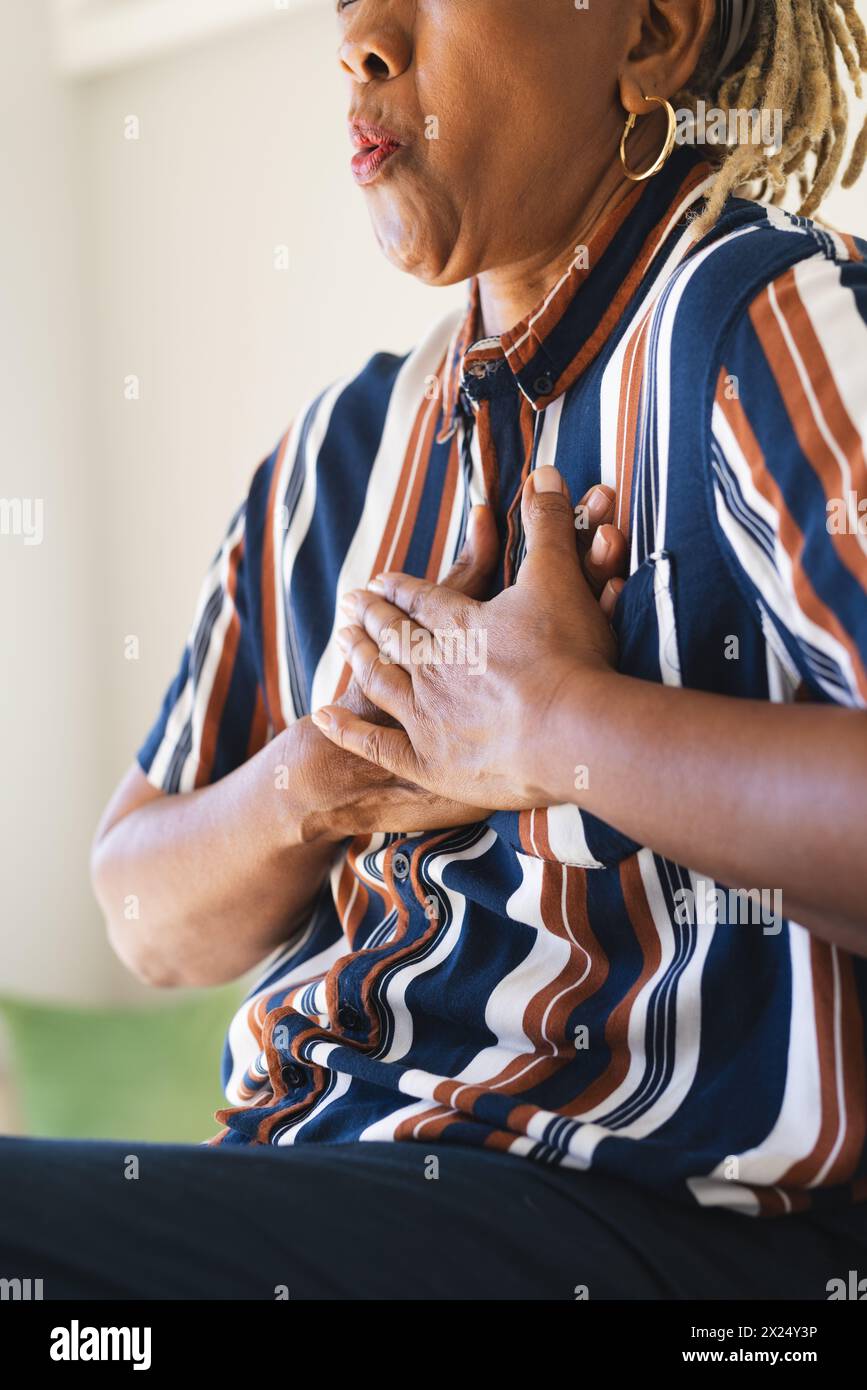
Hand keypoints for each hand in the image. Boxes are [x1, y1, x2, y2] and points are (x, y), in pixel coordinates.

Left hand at [311, 466, 624, 811]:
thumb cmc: (569, 656)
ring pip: (382, 679)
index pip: (425, 600)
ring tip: (344, 639)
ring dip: (360, 656)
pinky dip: (347, 729)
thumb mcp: (561, 577)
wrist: (566, 734)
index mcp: (461, 624)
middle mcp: (432, 666)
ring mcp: (424, 716)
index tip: (382, 578)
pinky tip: (322, 716)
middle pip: (396, 636)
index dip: (403, 589)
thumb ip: (549, 525)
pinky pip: (377, 744)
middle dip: (374, 616)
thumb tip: (543, 468)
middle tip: (351, 602)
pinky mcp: (427, 762)